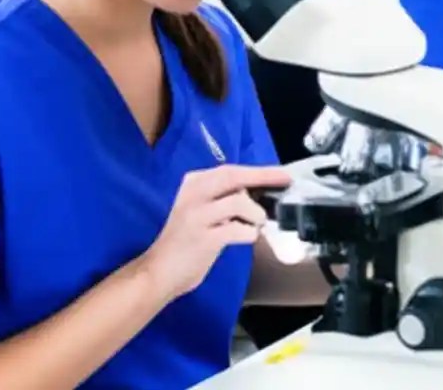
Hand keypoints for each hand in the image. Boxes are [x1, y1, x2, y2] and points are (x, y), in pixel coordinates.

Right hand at [137, 165, 290, 301]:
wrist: (158, 272)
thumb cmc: (186, 241)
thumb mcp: (201, 210)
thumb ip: (223, 197)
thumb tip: (259, 190)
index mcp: (193, 184)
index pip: (230, 171)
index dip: (258, 171)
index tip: (281, 173)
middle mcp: (192, 195)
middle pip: (233, 177)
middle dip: (263, 177)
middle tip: (284, 181)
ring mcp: (196, 216)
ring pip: (238, 202)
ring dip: (256, 214)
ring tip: (256, 224)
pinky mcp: (202, 239)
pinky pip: (237, 230)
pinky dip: (249, 233)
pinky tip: (247, 237)